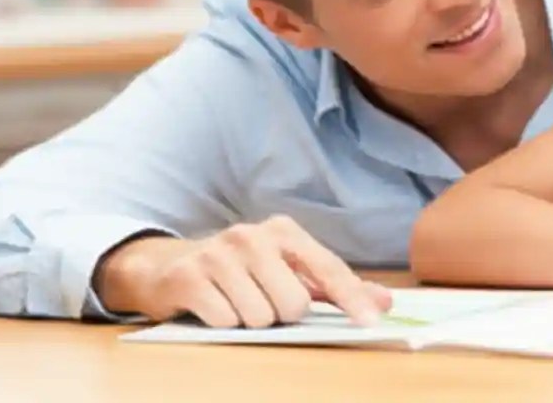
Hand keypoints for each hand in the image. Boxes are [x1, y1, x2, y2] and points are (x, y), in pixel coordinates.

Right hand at [94, 216, 391, 327]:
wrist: (168, 266)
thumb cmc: (241, 271)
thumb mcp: (287, 270)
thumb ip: (334, 286)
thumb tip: (383, 302)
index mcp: (283, 231)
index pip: (327, 268)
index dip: (351, 298)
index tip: (371, 322)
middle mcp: (252, 236)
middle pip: (293, 304)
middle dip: (282, 315)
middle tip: (263, 302)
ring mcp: (218, 253)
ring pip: (260, 317)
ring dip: (250, 321)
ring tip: (236, 302)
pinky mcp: (190, 276)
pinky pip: (226, 321)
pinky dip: (223, 322)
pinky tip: (214, 306)